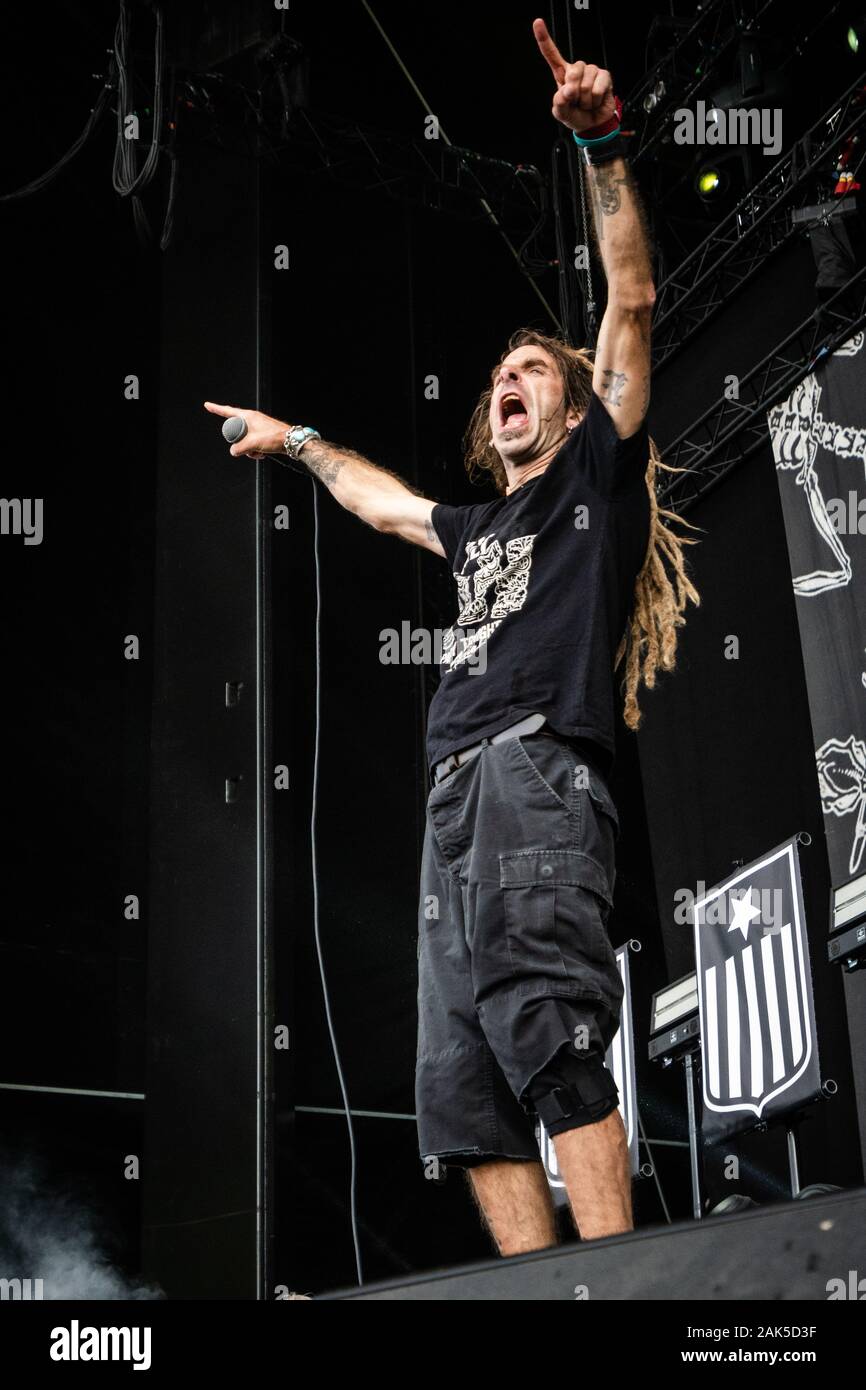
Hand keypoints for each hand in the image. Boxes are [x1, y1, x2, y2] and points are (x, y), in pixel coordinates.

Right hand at [203, 401, 292, 458]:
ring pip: (245, 439)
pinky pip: (253, 442)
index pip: (228, 412)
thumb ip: (239, 449)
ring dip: (249, 449)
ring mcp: (258, 426)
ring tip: (258, 452)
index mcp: (248, 416)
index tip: (207, 405)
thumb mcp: (253, 444)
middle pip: (237, 431)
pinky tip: (263, 454)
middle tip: (249, 449)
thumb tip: (233, 452)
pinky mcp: (263, 433)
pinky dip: (255, 450)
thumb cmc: (275, 438)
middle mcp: (253, 419)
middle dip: (240, 444)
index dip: (216, 409)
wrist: (292, 441)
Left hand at [533, 18, 616, 134]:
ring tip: (586, 103)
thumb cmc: (575, 115)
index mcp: (562, 74)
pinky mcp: (604, 76)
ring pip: (585, 84)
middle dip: (574, 93)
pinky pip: (597, 89)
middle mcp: (577, 69)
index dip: (544, 39)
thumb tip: (568, 91)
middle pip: (573, 72)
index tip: (538, 23)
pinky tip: (595, 101)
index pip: (552, 54)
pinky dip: (595, 101)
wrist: (592, 124)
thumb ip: (559, 103)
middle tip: (576, 101)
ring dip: (585, 100)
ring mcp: (591, 71)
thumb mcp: (561, 113)